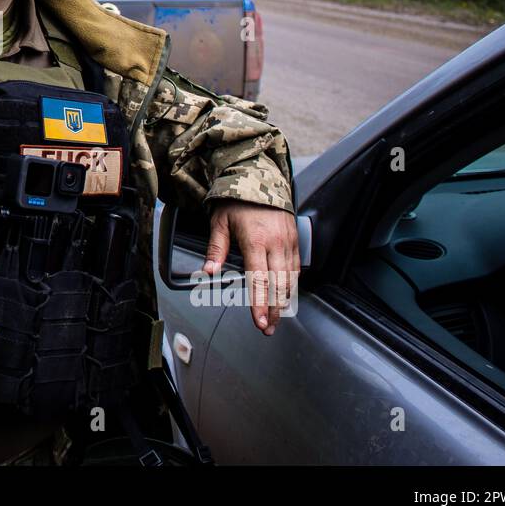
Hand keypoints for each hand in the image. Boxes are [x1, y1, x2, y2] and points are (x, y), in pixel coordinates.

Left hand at [205, 200, 299, 335]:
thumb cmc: (237, 201)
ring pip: (290, 278)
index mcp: (256, 240)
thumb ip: (216, 249)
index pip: (259, 279)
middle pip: (278, 284)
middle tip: (268, 327)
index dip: (260, 302)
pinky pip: (296, 267)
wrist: (260, 178)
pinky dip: (292, 285)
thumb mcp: (220, 222)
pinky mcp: (294, 239)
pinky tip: (286, 297)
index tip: (260, 321)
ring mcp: (288, 241)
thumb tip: (209, 271)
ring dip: (284, 301)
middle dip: (274, 309)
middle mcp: (276, 243)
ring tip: (276, 318)